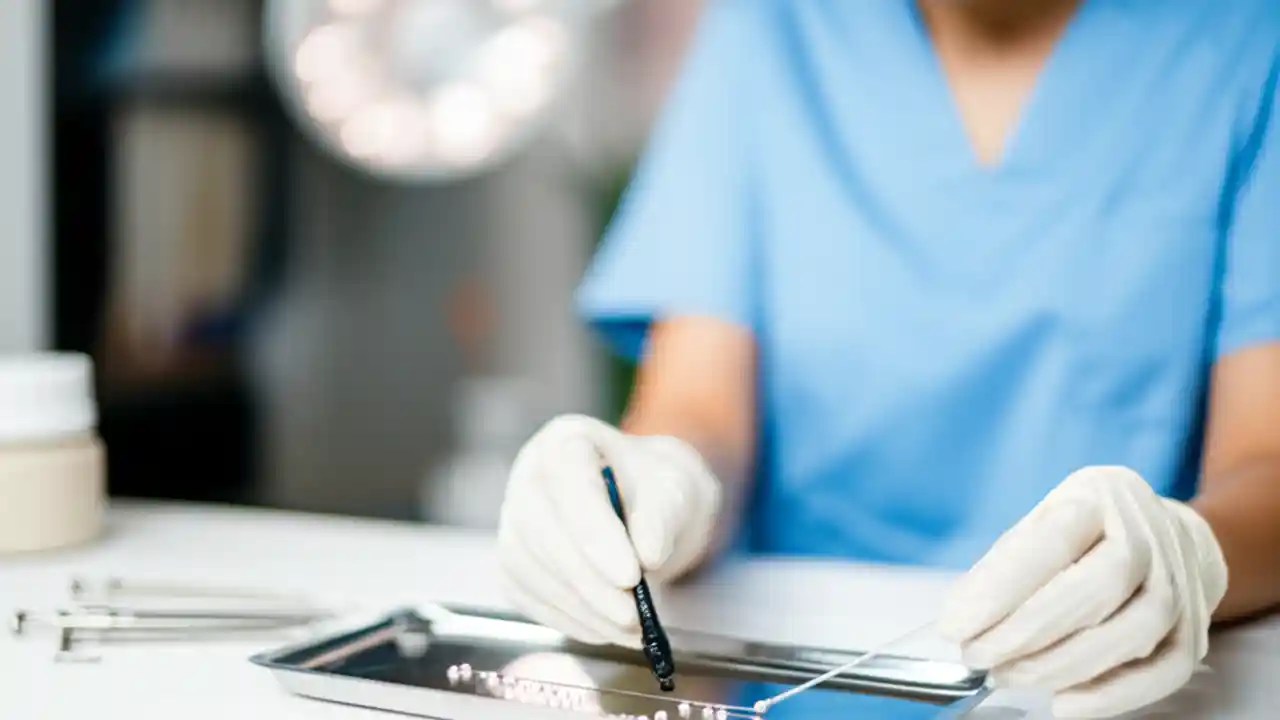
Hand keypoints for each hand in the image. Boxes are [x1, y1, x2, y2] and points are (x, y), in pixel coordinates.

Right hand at [498, 414, 721, 646]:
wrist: (646, 509)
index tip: (630, 576)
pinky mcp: (513, 560)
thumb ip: (664, 514)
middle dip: (588, 581)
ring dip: (579, 607)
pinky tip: (604, 629)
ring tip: (629, 628)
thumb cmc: (658, 489)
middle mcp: (529, 475)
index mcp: (567, 441)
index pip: (569, 481)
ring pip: (528, 567)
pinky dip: (566, 618)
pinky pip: (526, 594)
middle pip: (541, 529)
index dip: (594, 532)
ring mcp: (514, 518)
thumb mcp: (677, 490)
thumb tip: (647, 554)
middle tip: (631, 616)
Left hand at [939, 466, 1227, 717]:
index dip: (1000, 589)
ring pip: (1132, 632)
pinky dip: (1112, 695)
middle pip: (1097, 587)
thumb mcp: (1040, 524)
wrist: (1170, 534)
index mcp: (1099, 497)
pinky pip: (1164, 671)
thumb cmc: (1088, 532)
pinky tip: (1064, 703)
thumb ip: (1002, 567)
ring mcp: (1181, 582)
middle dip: (1027, 631)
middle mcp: (1148, 534)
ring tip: (1007, 675)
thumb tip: (960, 619)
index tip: (954, 625)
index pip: (1052, 542)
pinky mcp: (1196, 629)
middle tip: (977, 656)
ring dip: (1061, 665)